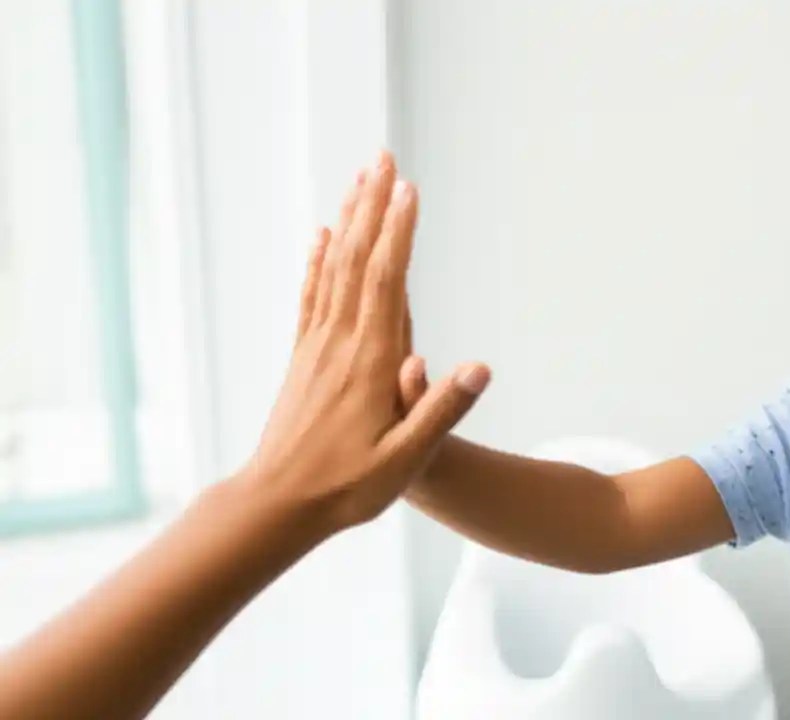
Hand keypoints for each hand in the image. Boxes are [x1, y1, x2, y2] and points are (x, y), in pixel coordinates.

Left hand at [243, 151, 489, 532]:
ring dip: (350, 220)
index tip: (409, 188)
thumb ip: (442, 411)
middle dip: (373, 206)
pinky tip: (323, 237)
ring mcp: (319, 347)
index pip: (388, 281)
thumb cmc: (346, 488)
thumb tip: (482, 367)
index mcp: (371, 361)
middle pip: (359, 259)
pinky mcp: (305, 359)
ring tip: (360, 180)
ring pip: (335, 268)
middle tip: (383, 158)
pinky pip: (312, 296)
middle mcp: (341, 342)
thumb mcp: (405, 461)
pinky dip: (319, 260)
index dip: (399, 233)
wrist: (276, 506)